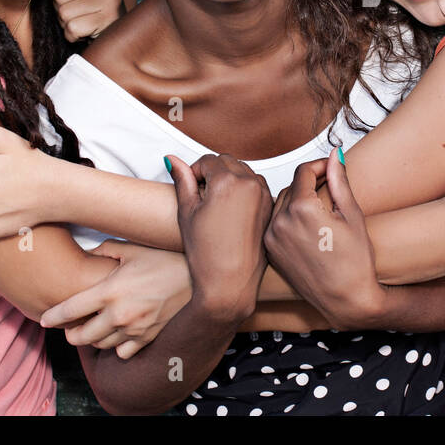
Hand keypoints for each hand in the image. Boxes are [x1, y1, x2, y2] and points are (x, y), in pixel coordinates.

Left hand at [40, 240, 191, 358]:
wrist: (198, 278)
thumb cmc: (164, 259)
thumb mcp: (133, 248)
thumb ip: (106, 249)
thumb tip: (89, 250)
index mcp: (110, 291)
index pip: (70, 310)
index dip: (53, 317)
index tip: (44, 319)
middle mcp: (118, 314)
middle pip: (81, 336)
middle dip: (71, 334)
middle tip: (70, 327)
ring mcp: (134, 329)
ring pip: (100, 345)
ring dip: (93, 339)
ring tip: (94, 328)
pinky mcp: (147, 337)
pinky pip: (122, 351)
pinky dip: (117, 345)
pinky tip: (118, 334)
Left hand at [52, 0, 124, 42]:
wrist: (116, 35)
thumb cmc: (93, 10)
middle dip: (61, 8)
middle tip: (77, 13)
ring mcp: (110, 0)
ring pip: (64, 12)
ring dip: (67, 23)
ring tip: (82, 21)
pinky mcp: (108, 20)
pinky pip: (73, 28)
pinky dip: (73, 35)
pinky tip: (85, 31)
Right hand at [168, 154, 272, 323]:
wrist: (230, 284)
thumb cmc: (208, 256)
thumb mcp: (187, 213)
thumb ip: (183, 181)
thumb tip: (174, 161)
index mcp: (227, 182)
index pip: (208, 160)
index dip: (195, 171)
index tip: (191, 185)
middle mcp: (250, 184)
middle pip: (227, 162)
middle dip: (213, 172)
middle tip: (201, 196)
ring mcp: (264, 195)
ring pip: (243, 171)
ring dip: (230, 179)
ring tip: (217, 205)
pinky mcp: (270, 207)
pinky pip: (256, 186)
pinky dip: (244, 190)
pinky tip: (232, 211)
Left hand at [263, 150, 384, 328]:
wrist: (347, 300)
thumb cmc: (355, 264)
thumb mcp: (352, 215)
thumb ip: (339, 182)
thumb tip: (335, 158)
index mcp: (302, 210)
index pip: (304, 172)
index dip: (319, 165)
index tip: (329, 167)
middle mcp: (281, 223)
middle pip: (291, 186)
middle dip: (309, 183)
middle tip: (329, 186)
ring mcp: (273, 239)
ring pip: (281, 204)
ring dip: (297, 199)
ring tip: (319, 209)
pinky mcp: (271, 251)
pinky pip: (275, 223)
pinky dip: (288, 218)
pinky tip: (307, 226)